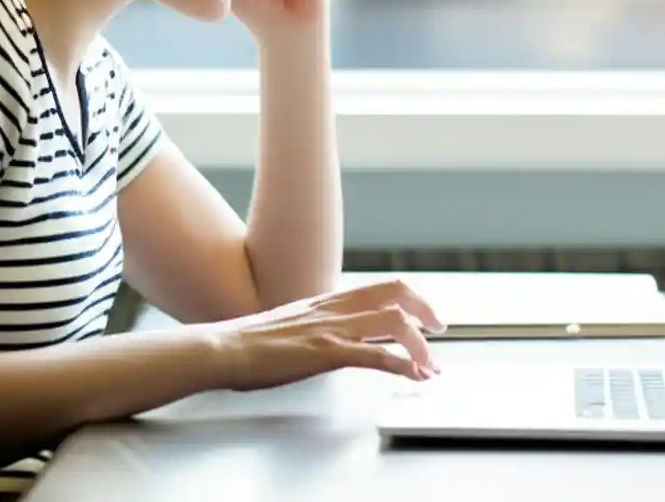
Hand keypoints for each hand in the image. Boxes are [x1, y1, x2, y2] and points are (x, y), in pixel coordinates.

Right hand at [210, 279, 446, 390]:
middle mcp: (335, 308)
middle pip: (395, 292)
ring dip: (420, 345)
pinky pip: (374, 356)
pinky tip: (413, 376)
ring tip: (431, 365)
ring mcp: (331, 328)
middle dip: (426, 310)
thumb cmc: (251, 342)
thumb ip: (320, 324)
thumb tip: (338, 336)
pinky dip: (401, 365)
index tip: (426, 315)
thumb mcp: (295, 323)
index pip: (382, 287)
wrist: (224, 348)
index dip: (412, 298)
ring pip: (392, 322)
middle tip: (440, 331)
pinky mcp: (324, 352)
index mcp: (329, 300)